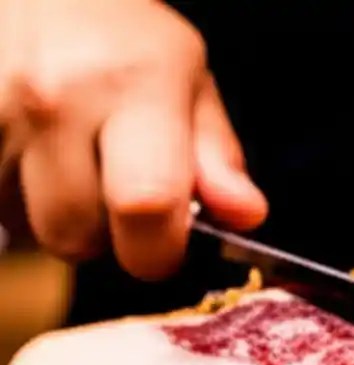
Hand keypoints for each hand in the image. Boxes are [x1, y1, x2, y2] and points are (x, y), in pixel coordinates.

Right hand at [0, 0, 266, 279]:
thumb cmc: (118, 38)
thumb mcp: (187, 79)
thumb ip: (217, 155)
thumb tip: (244, 214)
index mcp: (133, 87)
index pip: (146, 205)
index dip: (158, 250)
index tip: (162, 247)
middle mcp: (56, 99)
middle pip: (76, 235)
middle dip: (101, 235)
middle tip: (109, 187)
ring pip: (26, 228)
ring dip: (50, 215)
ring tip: (66, 163)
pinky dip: (13, 196)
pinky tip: (31, 160)